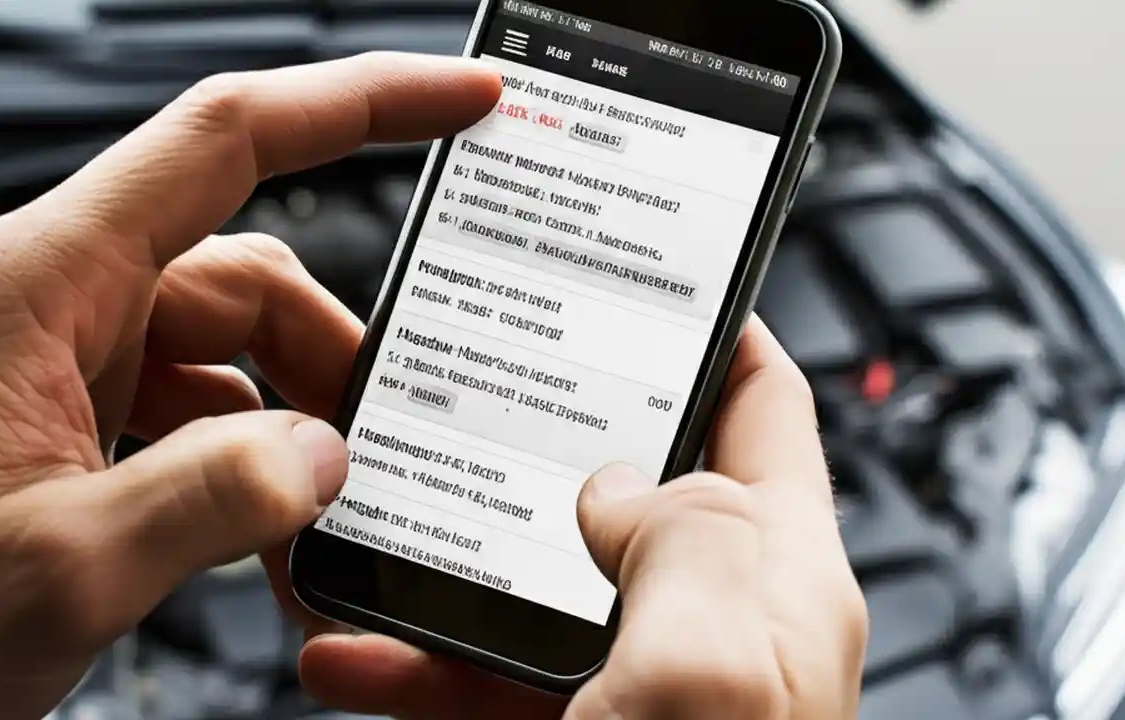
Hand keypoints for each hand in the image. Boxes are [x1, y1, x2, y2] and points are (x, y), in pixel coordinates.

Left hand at [0, 53, 500, 718]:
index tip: (458, 101)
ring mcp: (59, 361)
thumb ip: (210, 498)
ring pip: (231, 347)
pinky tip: (260, 532)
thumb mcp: (56, 567)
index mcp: (37, 285)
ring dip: (287, 426)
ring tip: (309, 517)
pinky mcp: (67, 418)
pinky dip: (245, 461)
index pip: (226, 140)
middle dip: (329, 360)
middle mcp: (50, 302)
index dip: (360, 102)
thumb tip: (323, 455)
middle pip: (248, 274)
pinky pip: (193, 406)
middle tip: (373, 450)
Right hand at [299, 318, 868, 718]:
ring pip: (534, 588)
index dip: (708, 331)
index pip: (760, 410)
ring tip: (368, 528)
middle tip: (461, 393)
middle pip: (623, 487)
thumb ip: (680, 533)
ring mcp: (635, 691)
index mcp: (774, 579)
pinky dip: (411, 668)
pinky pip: (484, 686)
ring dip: (446, 562)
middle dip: (540, 443)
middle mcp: (710, 625)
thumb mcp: (710, 666)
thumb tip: (619, 487)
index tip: (639, 277)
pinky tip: (350, 658)